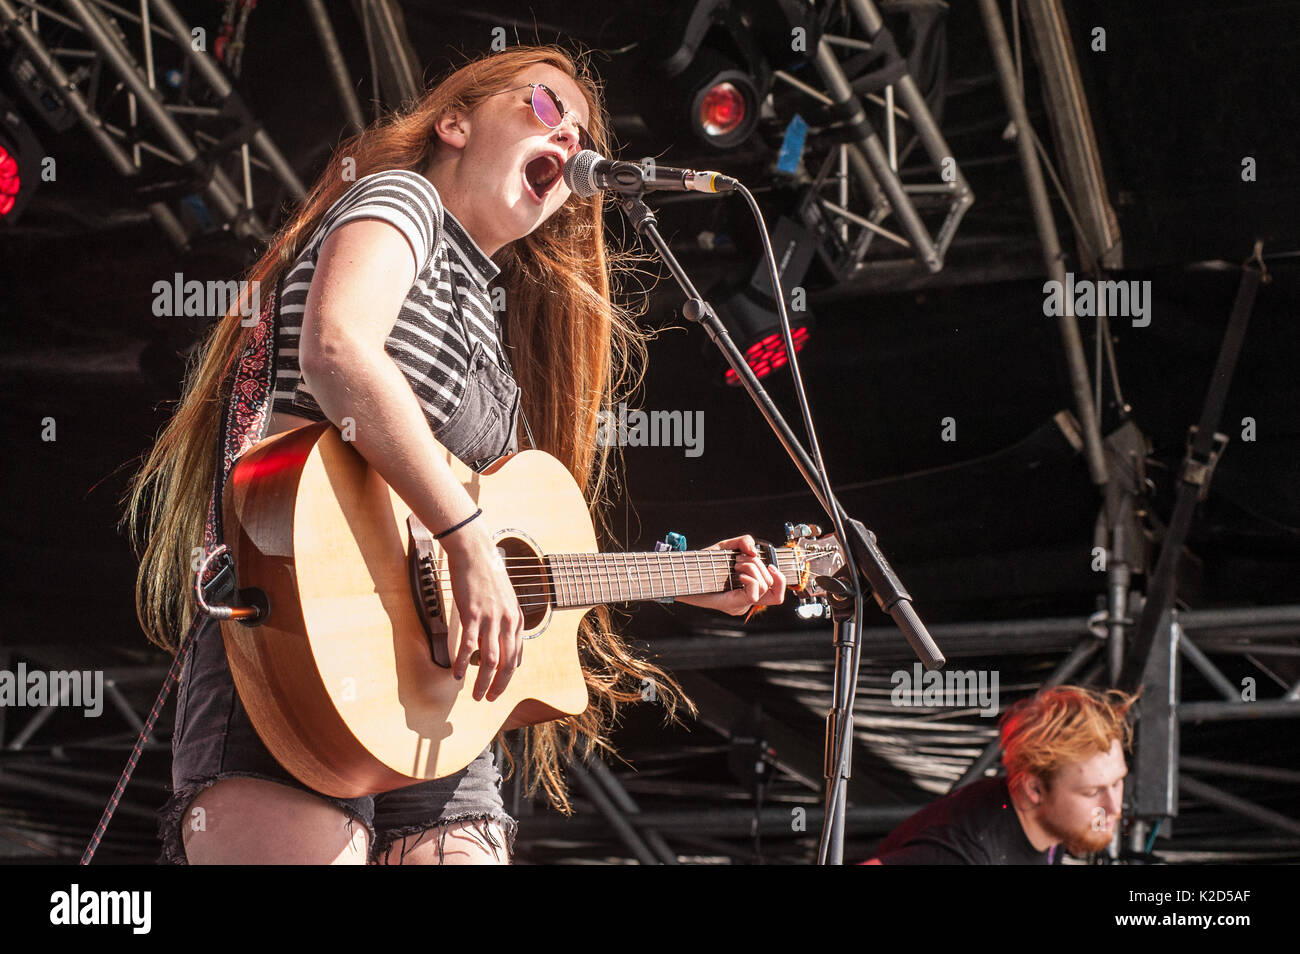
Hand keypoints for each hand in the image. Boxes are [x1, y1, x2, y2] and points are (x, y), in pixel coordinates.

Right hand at [441, 521, 522, 701]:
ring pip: (491, 660)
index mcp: (517, 618)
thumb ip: (503, 618)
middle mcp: (508, 621)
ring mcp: (491, 618)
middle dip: (499, 685)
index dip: (508, 675)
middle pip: (507, 663)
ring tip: (475, 694)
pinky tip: (458, 673)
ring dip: (483, 681)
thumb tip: (496, 637)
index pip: (516, 655)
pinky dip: (464, 663)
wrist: (474, 550)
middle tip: (488, 699)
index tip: (499, 687)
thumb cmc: (486, 572)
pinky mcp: (473, 614)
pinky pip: (469, 646)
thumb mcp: (503, 597)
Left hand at [676, 535, 786, 616]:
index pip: (777, 594)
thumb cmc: (704, 563)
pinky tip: (738, 575)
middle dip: (759, 565)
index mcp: (749, 589)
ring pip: (763, 587)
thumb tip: (755, 551)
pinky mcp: (731, 605)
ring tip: (736, 565)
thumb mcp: (726, 547)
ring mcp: (739, 604)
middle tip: (740, 560)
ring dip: (752, 569)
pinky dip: (750, 580)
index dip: (781, 580)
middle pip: (771, 585)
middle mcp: (746, 600)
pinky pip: (753, 594)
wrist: (684, 573)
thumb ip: (744, 542)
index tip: (771, 565)